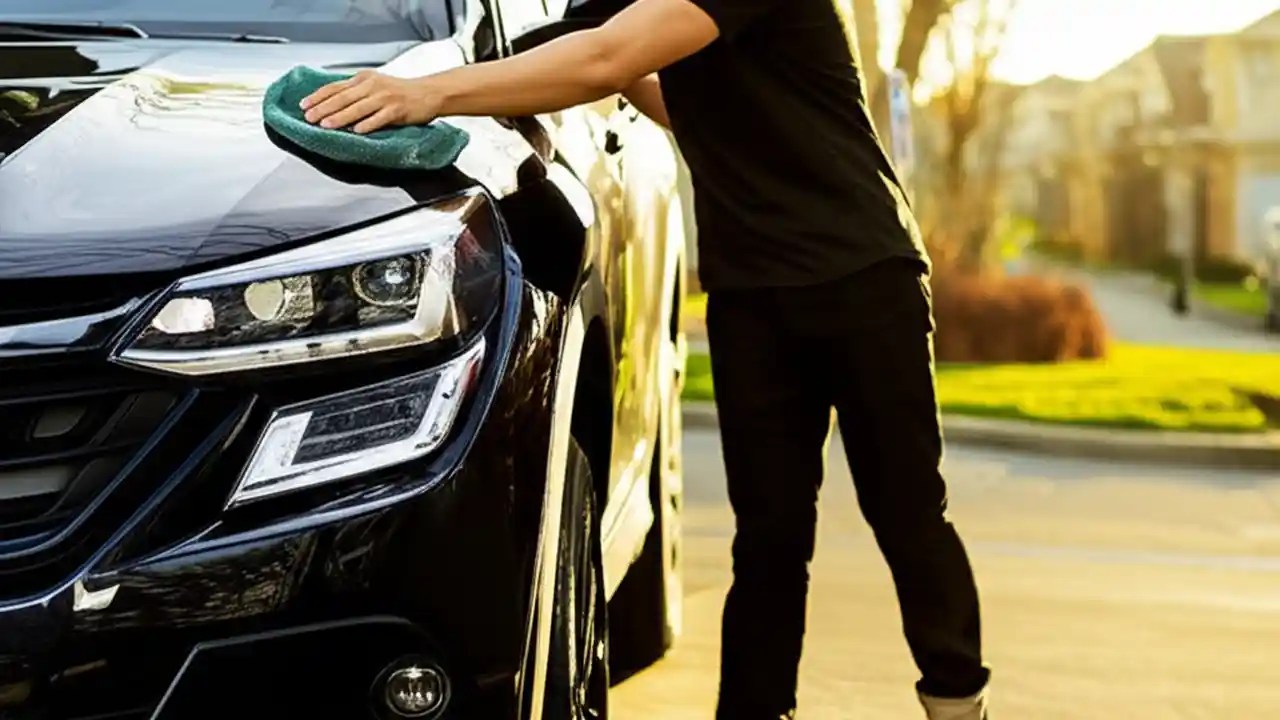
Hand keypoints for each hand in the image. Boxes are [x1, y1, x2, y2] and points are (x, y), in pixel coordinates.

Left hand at [300, 70, 441, 133]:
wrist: (429, 93)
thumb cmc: (401, 93)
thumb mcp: (375, 86)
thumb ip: (355, 93)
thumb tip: (331, 105)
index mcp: (364, 79)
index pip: (336, 87)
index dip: (318, 96)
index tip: (304, 105)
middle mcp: (373, 86)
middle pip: (343, 97)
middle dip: (324, 108)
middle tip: (310, 117)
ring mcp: (385, 98)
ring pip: (358, 108)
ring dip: (340, 117)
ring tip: (326, 125)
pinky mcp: (398, 110)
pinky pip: (379, 118)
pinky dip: (367, 125)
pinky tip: (356, 131)